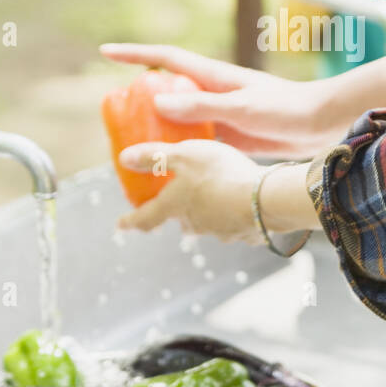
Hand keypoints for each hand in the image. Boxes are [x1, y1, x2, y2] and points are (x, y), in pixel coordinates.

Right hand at [99, 43, 348, 157]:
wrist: (321, 124)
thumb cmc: (287, 110)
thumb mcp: (242, 108)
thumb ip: (203, 106)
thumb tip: (159, 101)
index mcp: (214, 77)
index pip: (166, 59)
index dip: (135, 55)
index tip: (106, 51)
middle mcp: (213, 92)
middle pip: (166, 88)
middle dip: (138, 94)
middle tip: (112, 111)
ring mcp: (221, 114)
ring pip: (178, 116)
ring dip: (156, 125)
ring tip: (130, 142)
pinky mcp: (230, 134)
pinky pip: (195, 138)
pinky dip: (178, 146)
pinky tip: (166, 162)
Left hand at [115, 139, 263, 237]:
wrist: (265, 198)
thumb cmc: (219, 173)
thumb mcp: (184, 155)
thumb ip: (155, 156)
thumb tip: (123, 159)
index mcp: (175, 207)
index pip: (146, 219)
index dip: (131, 221)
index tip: (120, 225)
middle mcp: (195, 224)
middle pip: (181, 221)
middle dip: (178, 213)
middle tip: (178, 203)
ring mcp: (221, 231)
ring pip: (208, 223)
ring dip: (208, 212)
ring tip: (216, 195)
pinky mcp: (245, 232)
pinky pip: (234, 223)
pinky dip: (233, 214)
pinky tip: (244, 201)